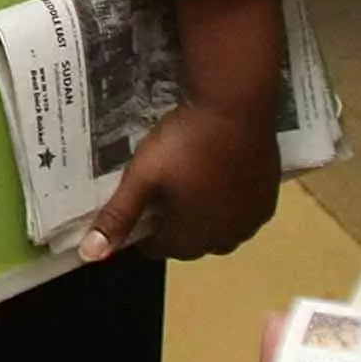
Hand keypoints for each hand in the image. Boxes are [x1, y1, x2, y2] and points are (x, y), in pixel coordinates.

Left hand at [82, 99, 278, 262]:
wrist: (236, 106)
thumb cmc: (184, 143)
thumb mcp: (141, 176)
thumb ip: (118, 216)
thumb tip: (90, 255)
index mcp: (193, 238)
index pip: (159, 249)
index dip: (143, 229)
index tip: (136, 204)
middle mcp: (227, 238)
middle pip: (191, 241)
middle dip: (174, 224)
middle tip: (161, 189)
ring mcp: (252, 218)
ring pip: (220, 227)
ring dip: (204, 215)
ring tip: (189, 180)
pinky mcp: (270, 197)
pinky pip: (242, 211)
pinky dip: (228, 202)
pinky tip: (219, 175)